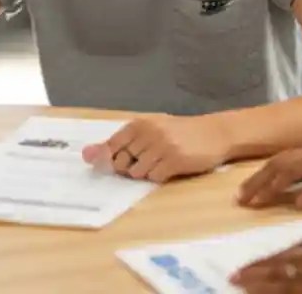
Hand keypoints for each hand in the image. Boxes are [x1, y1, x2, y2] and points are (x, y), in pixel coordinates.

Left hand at [81, 114, 230, 182]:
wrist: (215, 133)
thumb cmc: (180, 133)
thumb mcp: (151, 131)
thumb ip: (119, 143)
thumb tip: (86, 155)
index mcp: (140, 123)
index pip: (112, 145)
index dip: (110, 159)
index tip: (115, 164)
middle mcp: (148, 133)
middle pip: (121, 162)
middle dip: (130, 167)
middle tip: (147, 161)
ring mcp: (162, 146)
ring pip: (137, 172)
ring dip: (146, 173)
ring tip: (161, 163)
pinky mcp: (175, 160)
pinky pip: (154, 178)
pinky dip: (160, 177)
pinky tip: (171, 168)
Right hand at [237, 140, 301, 208]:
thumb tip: (296, 202)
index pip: (289, 168)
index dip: (271, 185)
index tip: (256, 201)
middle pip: (280, 161)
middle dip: (259, 180)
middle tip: (241, 198)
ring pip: (283, 161)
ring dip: (263, 176)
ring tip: (246, 191)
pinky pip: (291, 164)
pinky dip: (276, 173)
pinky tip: (267, 182)